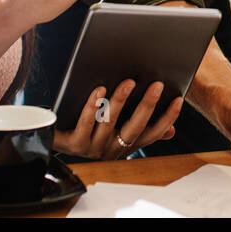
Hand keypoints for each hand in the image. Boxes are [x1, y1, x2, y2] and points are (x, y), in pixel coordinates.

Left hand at [53, 79, 183, 159]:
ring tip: (128, 83)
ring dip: (120, 101)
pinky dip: (93, 107)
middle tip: (157, 85)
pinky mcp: (73, 144)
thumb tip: (171, 130)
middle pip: (134, 127)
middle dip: (148, 105)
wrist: (52, 140)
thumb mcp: (118, 133)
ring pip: (109, 123)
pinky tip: (99, 90)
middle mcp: (111, 149)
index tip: (178, 100)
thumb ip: (142, 130)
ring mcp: (92, 147)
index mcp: (125, 145)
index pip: (152, 134)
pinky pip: (85, 124)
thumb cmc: (89, 132)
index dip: (167, 118)